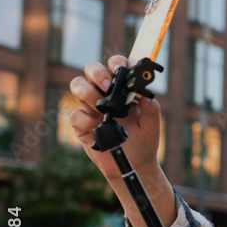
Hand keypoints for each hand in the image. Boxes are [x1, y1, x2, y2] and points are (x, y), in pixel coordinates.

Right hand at [68, 56, 162, 180]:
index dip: (116, 63)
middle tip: (107, 85)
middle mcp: (104, 93)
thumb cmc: (144, 140)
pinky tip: (98, 127)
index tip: (120, 70)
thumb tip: (147, 96)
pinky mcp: (81, 125)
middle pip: (91, 70)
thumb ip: (151, 109)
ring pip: (77, 85)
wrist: (134, 164)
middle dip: (97, 72)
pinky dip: (85, 119)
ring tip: (101, 105)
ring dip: (87, 92)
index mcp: (123, 89)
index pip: (116, 66)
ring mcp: (91, 107)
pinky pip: (75, 114)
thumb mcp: (152, 125)